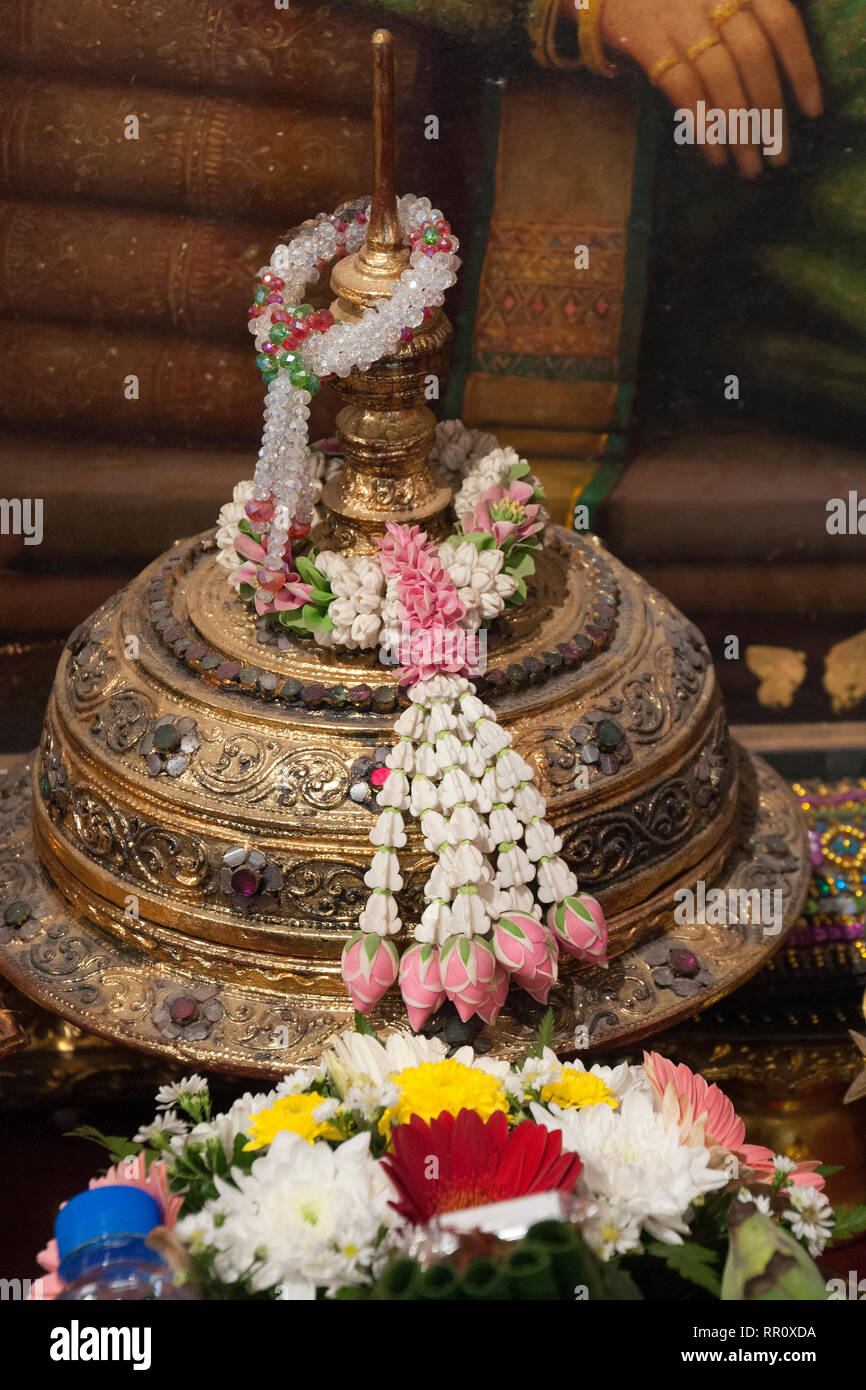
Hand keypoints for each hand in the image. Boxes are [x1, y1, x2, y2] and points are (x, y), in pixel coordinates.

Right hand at [592, 0, 822, 176]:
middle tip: (779, 156)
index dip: (801, 69)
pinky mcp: (646, 37)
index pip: (782, 25)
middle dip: (770, 111)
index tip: (812, 112)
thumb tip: (777, 88)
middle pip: (754, 56)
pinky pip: (682, 86)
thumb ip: (748, 23)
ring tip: (749, 166)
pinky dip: (703, 123)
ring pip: (721, 76)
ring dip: (738, 128)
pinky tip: (715, 153)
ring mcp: (679, 15)